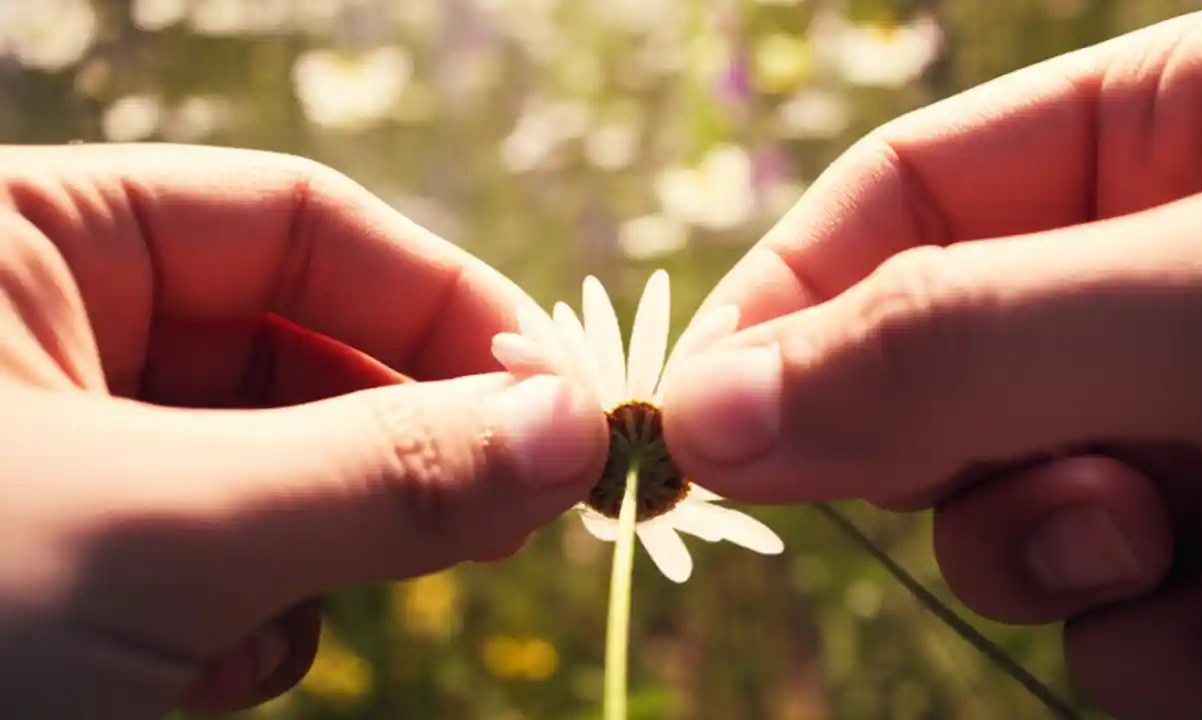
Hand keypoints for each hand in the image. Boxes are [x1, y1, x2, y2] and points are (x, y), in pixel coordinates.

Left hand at [0, 145, 604, 717]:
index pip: (294, 223)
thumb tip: (572, 426)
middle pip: (300, 347)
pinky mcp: (78, 573)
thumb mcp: (159, 536)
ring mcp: (61, 461)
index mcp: (18, 247)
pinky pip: (229, 561)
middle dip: (406, 434)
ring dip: (326, 544)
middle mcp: (41, 337)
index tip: (556, 388)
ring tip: (273, 626)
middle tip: (517, 503)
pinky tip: (205, 677)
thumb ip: (383, 470)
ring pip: (279, 467)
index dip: (441, 299)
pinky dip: (259, 617)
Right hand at [664, 3, 1201, 717]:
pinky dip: (1167, 650)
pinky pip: (1122, 620)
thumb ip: (951, 346)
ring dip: (1062, 565)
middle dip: (947, 460)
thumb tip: (700, 413)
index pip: (898, 197)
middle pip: (931, 370)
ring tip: (1177, 555)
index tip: (691, 420)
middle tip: (998, 485)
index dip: (783, 304)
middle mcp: (1159, 274)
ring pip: (1014, 514)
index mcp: (1161, 129)